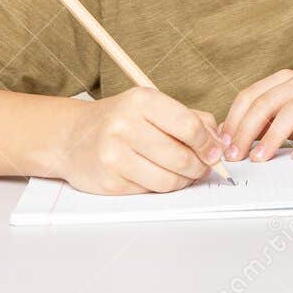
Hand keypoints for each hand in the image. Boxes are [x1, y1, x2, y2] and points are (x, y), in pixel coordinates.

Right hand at [57, 86, 222, 194]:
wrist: (72, 137)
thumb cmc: (120, 120)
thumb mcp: (153, 106)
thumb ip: (191, 119)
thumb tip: (220, 142)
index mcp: (142, 101)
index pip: (188, 126)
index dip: (208, 144)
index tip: (214, 152)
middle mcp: (125, 125)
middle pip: (181, 157)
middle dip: (199, 167)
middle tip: (202, 168)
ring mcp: (114, 155)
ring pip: (168, 180)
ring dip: (183, 181)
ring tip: (182, 174)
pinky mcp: (109, 181)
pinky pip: (149, 192)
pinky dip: (160, 188)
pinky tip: (156, 176)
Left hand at [220, 70, 292, 161]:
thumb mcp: (289, 117)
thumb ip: (262, 122)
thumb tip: (226, 137)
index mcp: (285, 80)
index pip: (249, 95)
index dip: (234, 121)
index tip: (223, 146)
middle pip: (266, 102)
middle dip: (246, 131)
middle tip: (236, 156)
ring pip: (292, 111)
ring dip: (272, 137)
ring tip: (260, 158)